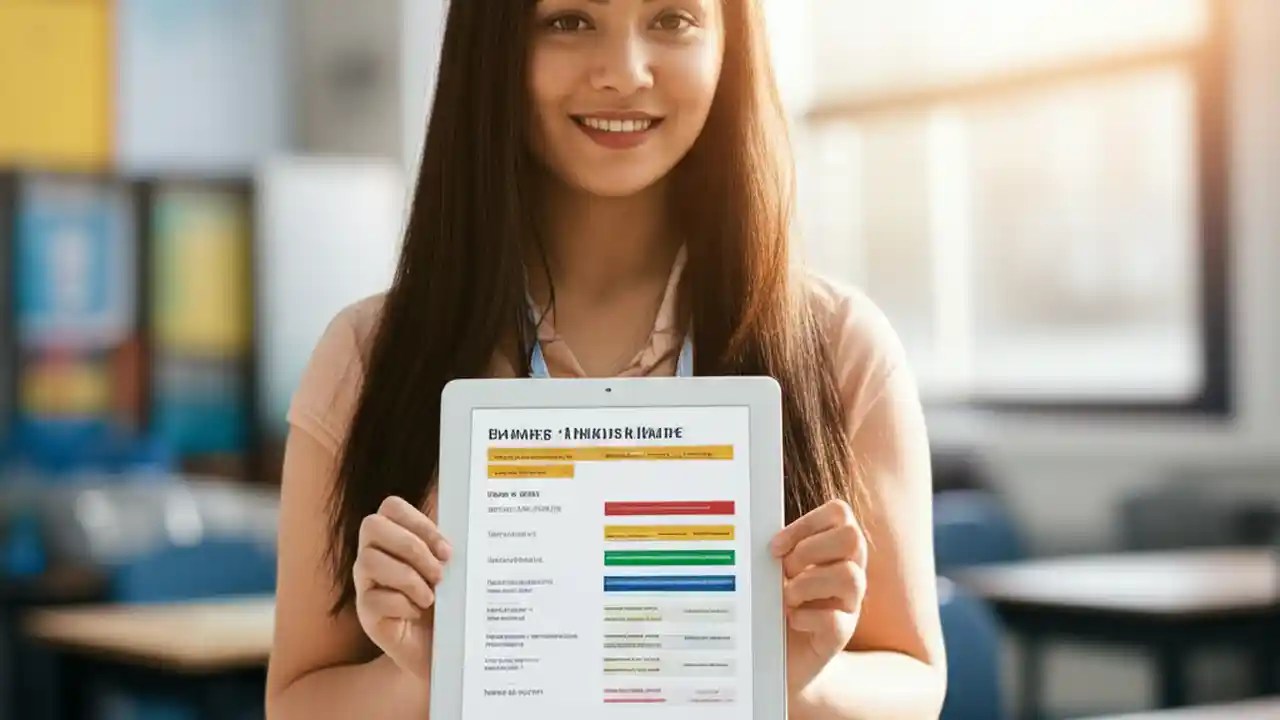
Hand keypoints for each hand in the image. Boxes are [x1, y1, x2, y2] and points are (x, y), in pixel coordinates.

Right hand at [353, 495, 451, 679]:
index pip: (391, 507)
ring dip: (409, 578)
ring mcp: (365, 584)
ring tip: (431, 597)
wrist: (443, 649)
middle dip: (411, 546)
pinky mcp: (366, 613)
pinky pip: (375, 598)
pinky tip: (417, 613)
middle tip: (438, 573)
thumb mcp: (451, 570)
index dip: (419, 522)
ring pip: (370, 561)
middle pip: (372, 526)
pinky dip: (403, 605)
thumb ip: (447, 550)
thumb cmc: (447, 603)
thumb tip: (458, 536)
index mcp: (394, 538)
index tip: (446, 550)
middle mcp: (373, 555)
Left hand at [770, 499, 867, 694]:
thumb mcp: (773, 574)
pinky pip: (835, 619)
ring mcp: (849, 605)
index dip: (807, 522)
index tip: (776, 546)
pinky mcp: (840, 636)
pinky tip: (791, 620)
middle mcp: (849, 573)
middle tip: (786, 570)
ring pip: (850, 576)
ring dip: (807, 583)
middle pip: (852, 537)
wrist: (777, 662)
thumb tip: (759, 533)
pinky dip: (805, 617)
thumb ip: (776, 553)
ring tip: (786, 598)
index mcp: (834, 551)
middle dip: (810, 549)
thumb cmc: (774, 610)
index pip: (840, 514)